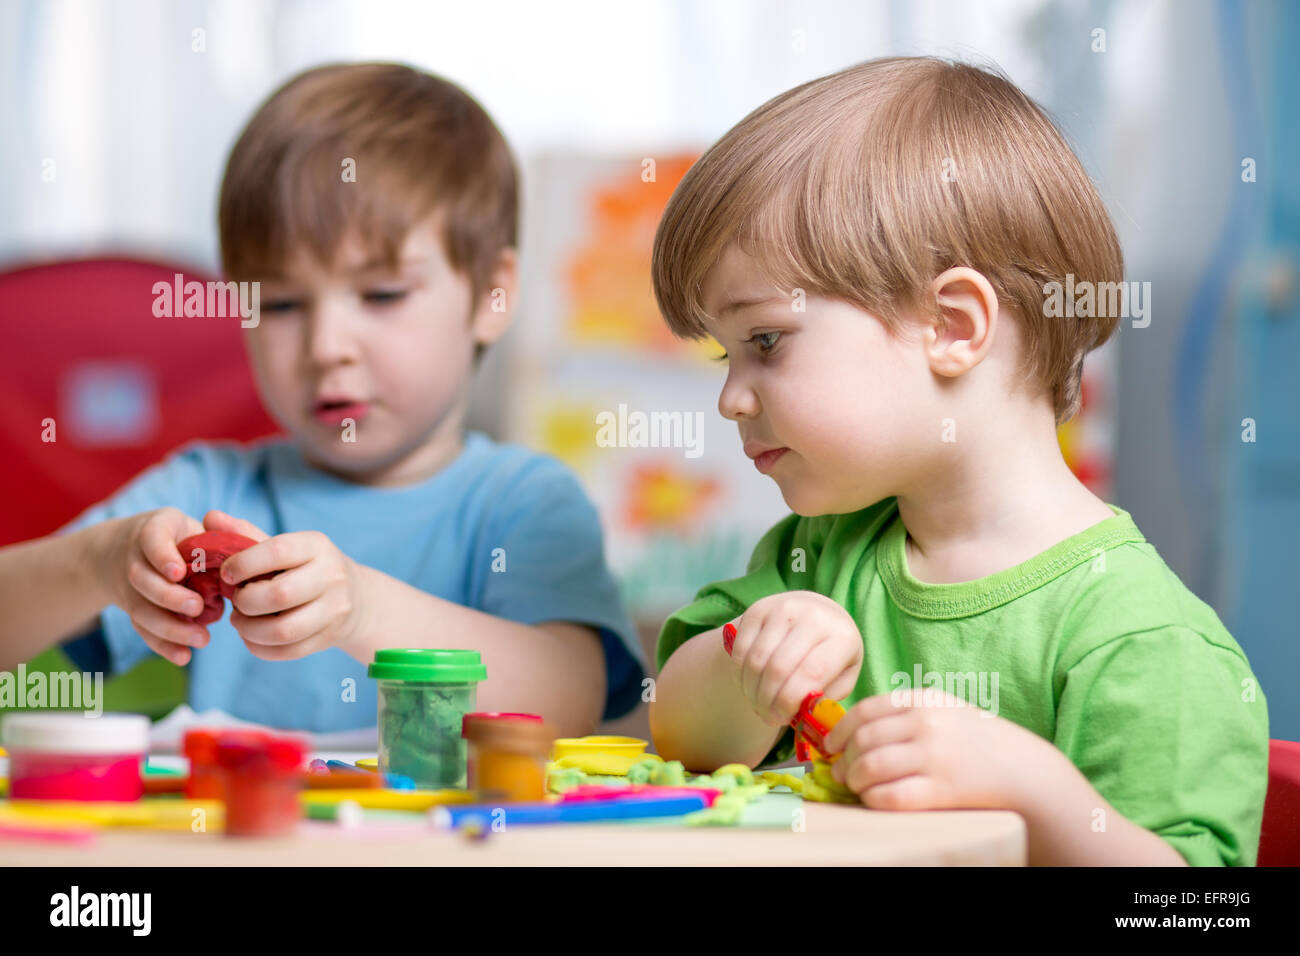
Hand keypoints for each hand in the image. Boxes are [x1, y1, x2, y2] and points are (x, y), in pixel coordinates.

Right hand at [96, 507, 210, 665]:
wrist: (126, 548)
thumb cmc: (179, 535)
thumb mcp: (193, 524)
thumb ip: (218, 535)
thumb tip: (244, 553)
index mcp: (154, 529)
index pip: (152, 539)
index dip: (162, 556)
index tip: (178, 572)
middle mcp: (134, 558)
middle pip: (142, 580)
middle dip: (169, 597)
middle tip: (198, 608)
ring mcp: (129, 586)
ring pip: (140, 609)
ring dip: (169, 628)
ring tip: (202, 639)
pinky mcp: (132, 609)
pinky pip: (142, 629)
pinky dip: (162, 645)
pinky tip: (184, 657)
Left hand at [202, 510, 369, 660]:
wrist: (355, 598)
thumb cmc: (305, 567)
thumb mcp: (284, 546)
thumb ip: (245, 533)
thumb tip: (210, 517)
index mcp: (317, 546)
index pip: (277, 551)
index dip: (243, 564)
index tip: (226, 574)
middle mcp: (331, 576)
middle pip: (279, 595)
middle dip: (245, 601)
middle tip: (235, 600)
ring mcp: (334, 610)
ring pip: (284, 630)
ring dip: (249, 630)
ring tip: (239, 621)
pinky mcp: (329, 638)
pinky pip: (288, 651)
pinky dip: (260, 648)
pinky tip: (252, 637)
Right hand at [724, 590, 862, 726]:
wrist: (818, 613)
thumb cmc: (832, 654)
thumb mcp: (842, 677)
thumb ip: (824, 699)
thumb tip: (798, 716)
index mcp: (842, 637)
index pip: (810, 674)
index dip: (790, 702)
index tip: (781, 719)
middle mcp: (813, 617)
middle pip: (779, 668)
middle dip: (767, 701)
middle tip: (767, 717)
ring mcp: (783, 609)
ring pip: (756, 660)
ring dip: (752, 690)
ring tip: (758, 704)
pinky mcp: (759, 609)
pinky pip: (741, 649)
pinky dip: (740, 674)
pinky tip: (749, 685)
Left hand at [824, 688, 1062, 811]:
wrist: (1025, 771)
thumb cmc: (977, 742)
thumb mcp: (944, 711)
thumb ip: (905, 714)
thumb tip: (853, 731)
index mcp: (924, 701)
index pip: (865, 711)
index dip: (840, 730)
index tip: (831, 745)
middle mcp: (927, 724)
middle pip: (863, 739)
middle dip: (843, 758)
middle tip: (840, 771)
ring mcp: (934, 757)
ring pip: (871, 766)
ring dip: (855, 780)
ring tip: (856, 786)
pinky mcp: (942, 790)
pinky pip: (891, 795)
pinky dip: (874, 799)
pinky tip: (875, 799)